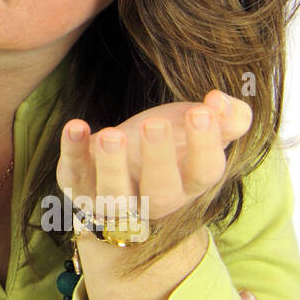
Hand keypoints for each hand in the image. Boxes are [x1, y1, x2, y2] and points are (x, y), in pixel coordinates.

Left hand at [55, 90, 251, 235]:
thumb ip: (227, 116)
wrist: (126, 166)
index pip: (204, 172)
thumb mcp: (201, 127)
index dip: (204, 145)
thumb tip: (220, 101)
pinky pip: (73, 174)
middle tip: (153, 123)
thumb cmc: (171, 144)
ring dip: (111, 165)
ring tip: (112, 134)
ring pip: (114, 196)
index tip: (200, 111)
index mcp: (189, 183)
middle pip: (159, 190)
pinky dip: (71, 152)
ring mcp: (114, 197)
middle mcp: (154, 199)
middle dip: (157, 159)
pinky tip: (76, 126)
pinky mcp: (80, 185)